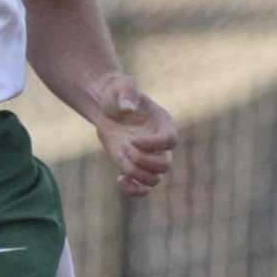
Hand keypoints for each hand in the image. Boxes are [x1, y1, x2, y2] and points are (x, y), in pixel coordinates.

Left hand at [92, 75, 176, 195]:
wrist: (105, 105)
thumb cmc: (116, 92)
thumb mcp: (120, 87)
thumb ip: (126, 93)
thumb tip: (127, 108)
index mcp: (163, 123)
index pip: (170, 141)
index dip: (153, 145)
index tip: (132, 140)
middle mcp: (160, 144)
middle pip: (164, 165)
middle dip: (142, 160)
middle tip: (123, 146)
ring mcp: (148, 157)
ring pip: (154, 180)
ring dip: (136, 175)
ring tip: (120, 158)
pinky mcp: (134, 166)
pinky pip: (142, 188)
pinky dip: (132, 190)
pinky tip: (119, 179)